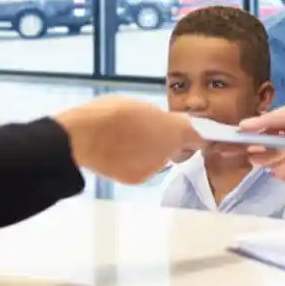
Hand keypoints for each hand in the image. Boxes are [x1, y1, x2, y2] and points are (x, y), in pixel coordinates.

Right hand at [56, 96, 202, 183]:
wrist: (84, 136)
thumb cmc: (111, 112)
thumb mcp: (141, 106)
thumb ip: (160, 118)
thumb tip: (164, 124)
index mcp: (175, 129)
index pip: (200, 137)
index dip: (198, 136)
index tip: (195, 134)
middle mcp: (169, 152)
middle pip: (181, 150)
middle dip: (174, 144)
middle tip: (154, 133)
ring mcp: (154, 168)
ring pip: (160, 160)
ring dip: (151, 153)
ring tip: (128, 140)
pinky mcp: (137, 179)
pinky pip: (143, 169)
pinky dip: (136, 163)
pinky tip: (120, 152)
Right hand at [238, 105, 284, 184]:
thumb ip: (266, 121)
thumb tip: (240, 125)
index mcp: (276, 132)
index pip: (252, 141)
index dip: (243, 144)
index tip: (229, 147)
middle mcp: (280, 150)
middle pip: (260, 159)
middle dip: (268, 154)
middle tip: (282, 147)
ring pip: (275, 170)